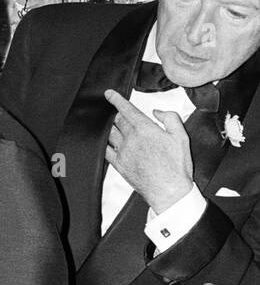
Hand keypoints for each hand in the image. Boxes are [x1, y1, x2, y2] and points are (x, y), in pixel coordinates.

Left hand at [104, 90, 194, 213]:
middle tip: (117, 112)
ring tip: (111, 124)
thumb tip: (156, 112)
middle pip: (117, 120)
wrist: (168, 191)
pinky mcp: (118, 164)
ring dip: (109, 126)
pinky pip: (104, 149)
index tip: (108, 94)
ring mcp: (122, 151)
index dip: (116, 99)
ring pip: (110, 132)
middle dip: (116, 114)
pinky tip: (103, 141)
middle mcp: (130, 138)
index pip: (126, 110)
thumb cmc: (177, 166)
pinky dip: (102, 142)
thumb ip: (170, 118)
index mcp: (145, 129)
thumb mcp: (181, 137)